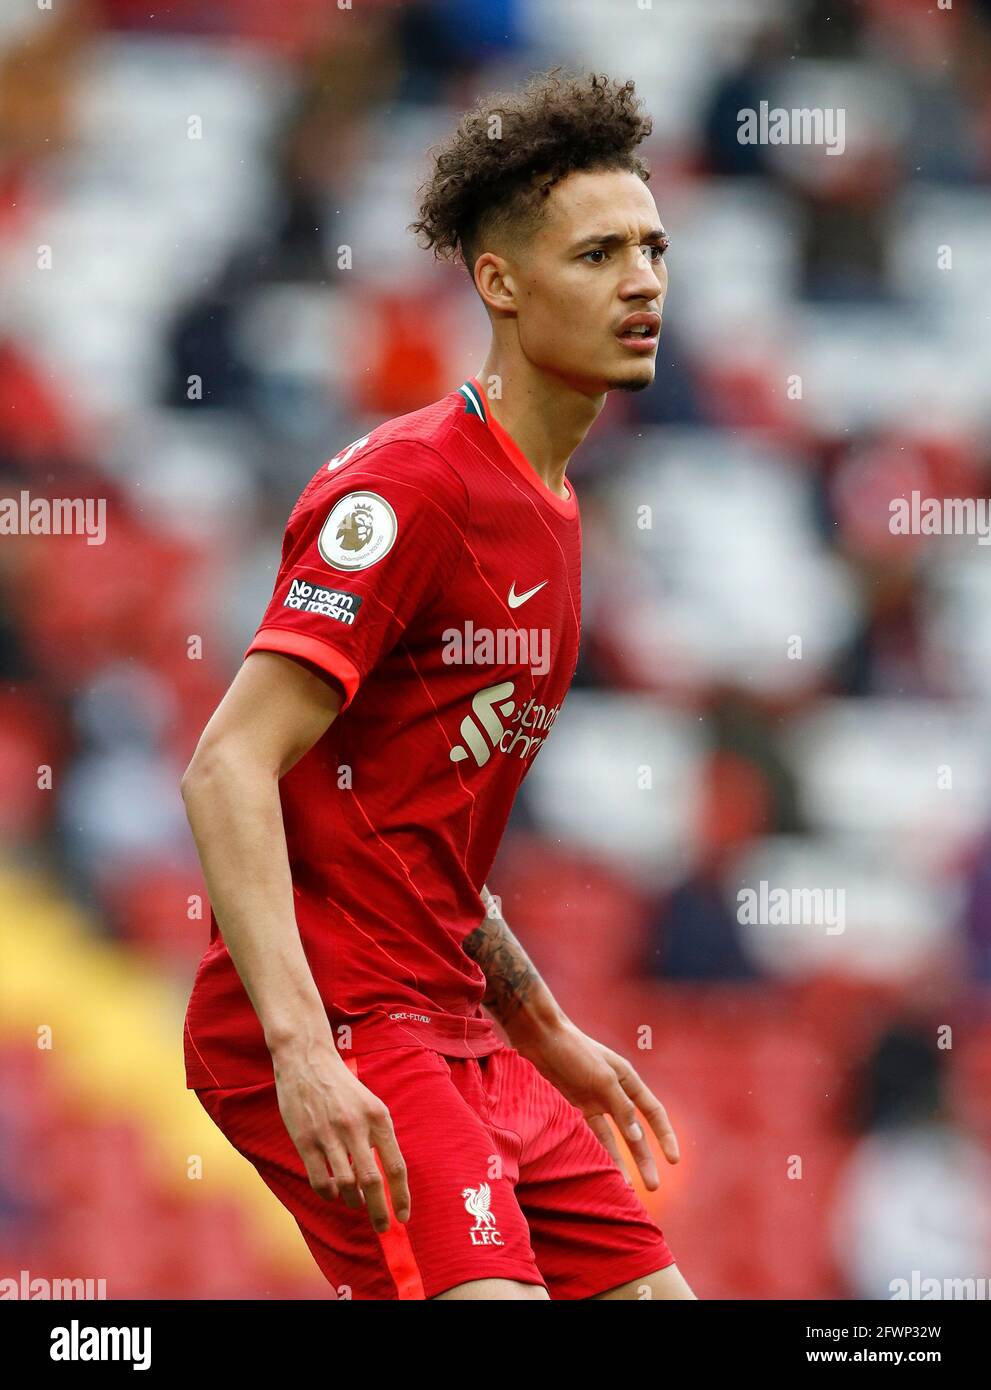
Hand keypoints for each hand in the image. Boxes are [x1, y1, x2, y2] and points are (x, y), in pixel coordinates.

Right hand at [271, 1039, 410, 1232]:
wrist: (307, 1060)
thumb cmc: (342, 1086)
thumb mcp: (370, 1104)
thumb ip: (379, 1136)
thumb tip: (387, 1176)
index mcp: (378, 1117)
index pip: (396, 1165)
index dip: (401, 1196)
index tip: (403, 1216)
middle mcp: (356, 1127)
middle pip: (373, 1182)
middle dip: (380, 1211)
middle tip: (382, 1227)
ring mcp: (329, 1134)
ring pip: (347, 1185)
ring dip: (353, 1202)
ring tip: (356, 1203)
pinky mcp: (305, 1140)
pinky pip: (320, 1180)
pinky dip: (329, 1194)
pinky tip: (333, 1192)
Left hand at [510, 1019, 678, 1189]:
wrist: (540, 1037)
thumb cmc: (574, 1051)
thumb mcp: (602, 1078)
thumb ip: (621, 1107)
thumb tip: (637, 1138)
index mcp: (628, 1079)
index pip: (653, 1112)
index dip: (666, 1137)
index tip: (674, 1161)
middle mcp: (615, 1092)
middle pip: (636, 1131)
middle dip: (646, 1159)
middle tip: (654, 1187)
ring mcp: (596, 1101)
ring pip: (615, 1138)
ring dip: (623, 1162)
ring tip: (630, 1189)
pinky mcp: (577, 1107)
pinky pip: (593, 1135)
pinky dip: (600, 1152)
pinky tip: (606, 1172)